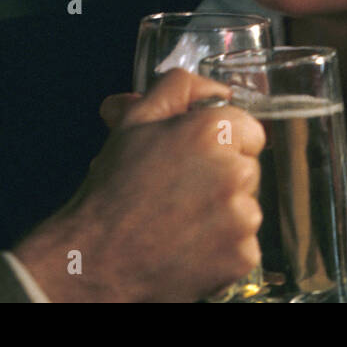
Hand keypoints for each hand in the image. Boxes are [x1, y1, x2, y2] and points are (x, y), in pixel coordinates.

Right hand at [14, 69, 263, 301]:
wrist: (98, 258)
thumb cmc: (114, 190)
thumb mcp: (135, 122)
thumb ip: (177, 88)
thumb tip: (214, 88)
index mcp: (213, 132)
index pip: (248, 129)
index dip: (220, 143)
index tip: (196, 157)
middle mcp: (235, 171)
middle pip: (248, 167)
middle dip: (221, 176)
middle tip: (179, 189)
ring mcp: (243, 218)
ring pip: (246, 206)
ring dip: (222, 212)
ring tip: (179, 219)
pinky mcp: (243, 256)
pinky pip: (244, 243)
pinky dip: (222, 246)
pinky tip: (188, 244)